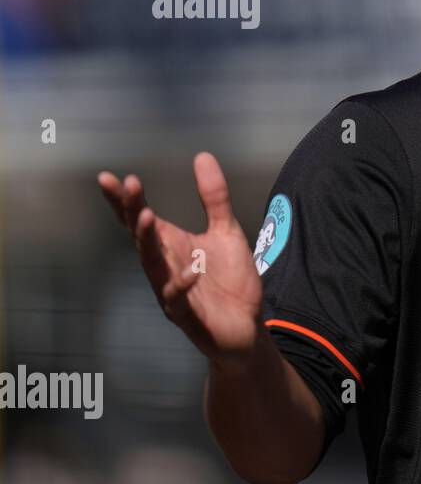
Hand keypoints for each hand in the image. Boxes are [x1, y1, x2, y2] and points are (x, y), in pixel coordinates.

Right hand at [98, 152, 262, 365]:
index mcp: (169, 245)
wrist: (248, 327)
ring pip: (151, 265)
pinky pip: (178, 299)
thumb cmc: (230, 281)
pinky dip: (181, 284)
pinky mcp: (188, 314)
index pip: (140, 218)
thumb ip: (214, 197)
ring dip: (147, 242)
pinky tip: (191, 270)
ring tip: (145, 216)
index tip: (109, 177)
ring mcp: (171, 291)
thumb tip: (202, 155)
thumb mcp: (226, 231)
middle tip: (125, 184)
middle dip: (131, 211)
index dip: (124, 200)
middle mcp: (163, 266)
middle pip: (140, 236)